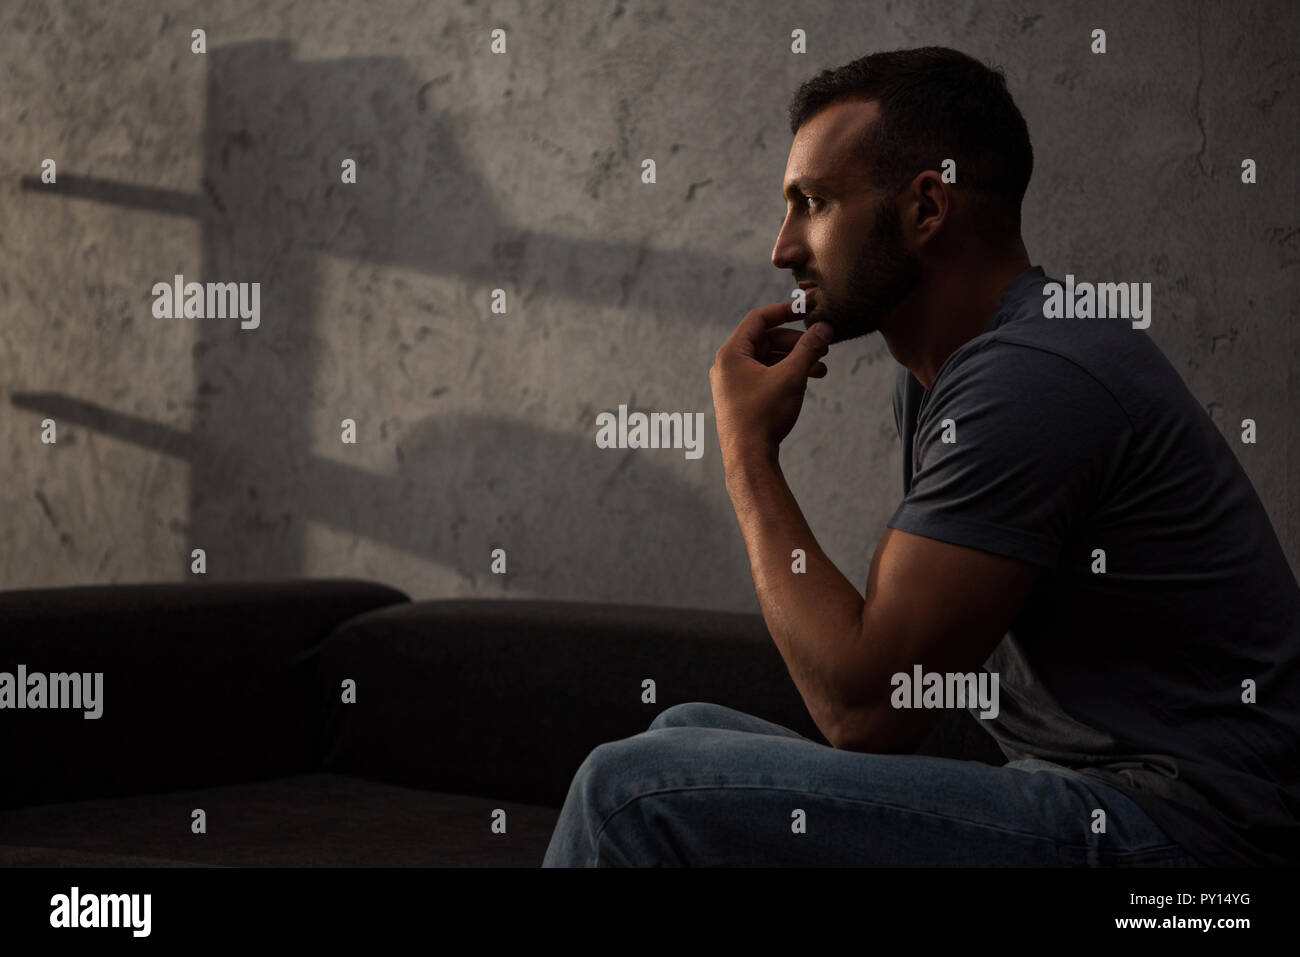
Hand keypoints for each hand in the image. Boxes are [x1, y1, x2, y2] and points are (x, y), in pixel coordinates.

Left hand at [709, 300, 831, 461]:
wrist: (748, 458)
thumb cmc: (764, 416)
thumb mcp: (792, 377)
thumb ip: (809, 348)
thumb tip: (824, 328)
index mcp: (731, 353)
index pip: (759, 319)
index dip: (785, 311)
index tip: (808, 309)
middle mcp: (728, 364)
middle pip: (766, 339)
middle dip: (797, 342)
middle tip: (823, 346)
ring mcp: (732, 382)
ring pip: (768, 359)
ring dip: (796, 359)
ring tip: (821, 368)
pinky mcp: (740, 397)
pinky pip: (765, 375)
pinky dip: (786, 374)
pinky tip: (807, 381)